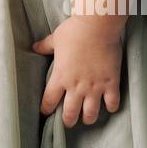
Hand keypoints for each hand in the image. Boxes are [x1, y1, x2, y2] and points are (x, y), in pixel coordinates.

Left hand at [34, 14, 125, 128]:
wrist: (97, 26)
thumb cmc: (74, 31)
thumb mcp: (56, 39)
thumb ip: (45, 46)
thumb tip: (34, 47)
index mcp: (60, 77)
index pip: (49, 101)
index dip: (46, 109)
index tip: (45, 113)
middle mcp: (76, 86)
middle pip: (70, 114)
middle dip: (68, 121)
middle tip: (68, 121)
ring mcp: (95, 87)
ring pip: (91, 114)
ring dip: (88, 118)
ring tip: (87, 118)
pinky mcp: (111, 83)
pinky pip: (112, 104)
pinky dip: (111, 108)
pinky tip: (109, 106)